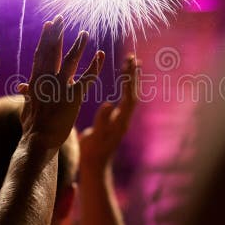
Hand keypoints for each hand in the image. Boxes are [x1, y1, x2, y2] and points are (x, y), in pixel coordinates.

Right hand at [18, 16, 103, 150]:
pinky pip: (87, 77)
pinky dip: (95, 66)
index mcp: (35, 80)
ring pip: (70, 60)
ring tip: (85, 33)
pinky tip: (100, 55)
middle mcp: (46, 79)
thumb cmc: (32, 128)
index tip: (49, 26)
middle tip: (61, 19)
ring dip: (78, 45)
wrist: (38, 140)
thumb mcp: (25, 108)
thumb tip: (22, 89)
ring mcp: (60, 86)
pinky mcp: (74, 96)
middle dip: (57, 33)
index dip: (46, 39)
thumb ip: (26, 95)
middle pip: (52, 51)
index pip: (40, 54)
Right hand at [79, 55, 138, 169]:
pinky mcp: (116, 120)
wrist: (95, 166)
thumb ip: (102, 121)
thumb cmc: (92, 152)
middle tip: (132, 57)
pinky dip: (124, 87)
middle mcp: (124, 119)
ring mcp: (121, 119)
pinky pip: (124, 99)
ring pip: (130, 95)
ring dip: (131, 79)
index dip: (129, 80)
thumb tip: (109, 104)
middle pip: (132, 93)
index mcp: (120, 121)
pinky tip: (122, 80)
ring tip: (132, 63)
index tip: (128, 64)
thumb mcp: (95, 136)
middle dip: (133, 75)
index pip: (129, 97)